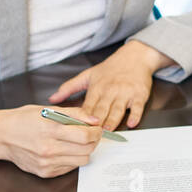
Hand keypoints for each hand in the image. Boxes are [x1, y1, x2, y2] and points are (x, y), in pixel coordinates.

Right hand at [0, 105, 101, 178]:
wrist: (2, 136)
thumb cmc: (23, 120)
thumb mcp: (47, 110)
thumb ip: (73, 114)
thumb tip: (94, 120)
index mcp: (50, 129)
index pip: (85, 136)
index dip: (96, 132)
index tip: (96, 128)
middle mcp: (48, 148)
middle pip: (86, 149)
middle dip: (93, 141)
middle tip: (91, 134)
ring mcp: (47, 163)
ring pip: (81, 160)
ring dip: (84, 151)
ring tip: (77, 142)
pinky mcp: (45, 172)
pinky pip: (70, 167)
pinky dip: (72, 158)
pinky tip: (64, 150)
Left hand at [48, 40, 174, 130]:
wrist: (135, 57)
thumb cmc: (111, 68)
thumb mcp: (88, 74)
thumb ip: (69, 87)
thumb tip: (52, 99)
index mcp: (97, 87)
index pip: (88, 105)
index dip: (82, 118)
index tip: (77, 129)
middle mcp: (110, 90)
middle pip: (102, 109)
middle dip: (96, 122)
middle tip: (91, 134)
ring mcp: (125, 93)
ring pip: (118, 109)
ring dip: (112, 121)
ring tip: (107, 131)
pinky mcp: (139, 95)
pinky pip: (137, 108)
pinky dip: (134, 116)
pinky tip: (131, 124)